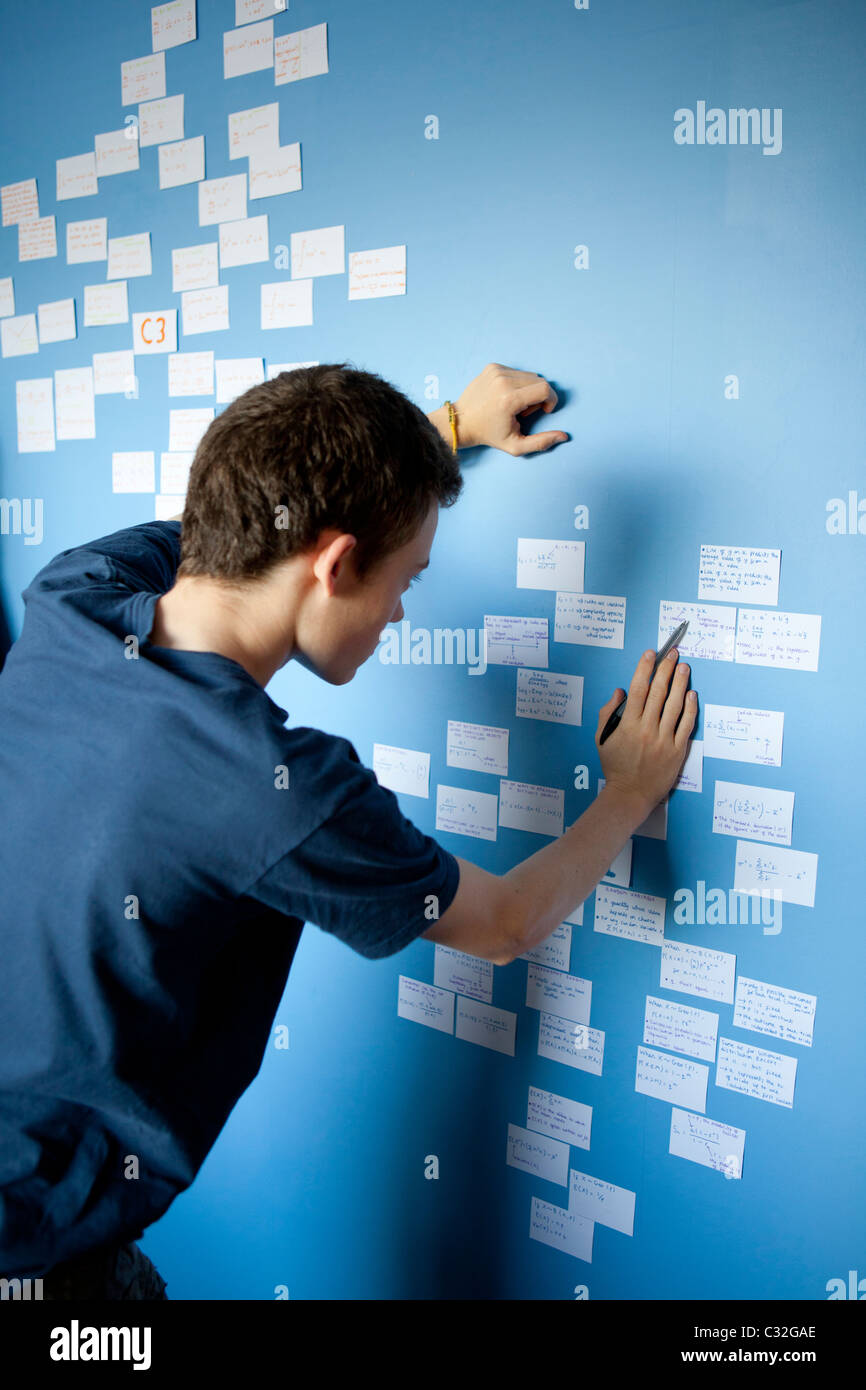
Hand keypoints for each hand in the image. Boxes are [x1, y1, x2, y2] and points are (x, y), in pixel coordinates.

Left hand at [453, 363, 568, 453]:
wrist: (461, 422)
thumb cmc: (488, 435)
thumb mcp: (515, 446)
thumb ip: (541, 443)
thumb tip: (564, 436)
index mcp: (509, 399)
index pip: (544, 389)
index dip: (550, 400)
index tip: (544, 411)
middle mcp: (502, 381)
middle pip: (539, 381)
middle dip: (539, 397)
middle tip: (524, 411)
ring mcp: (496, 371)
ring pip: (529, 375)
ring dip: (528, 389)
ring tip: (514, 405)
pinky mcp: (492, 367)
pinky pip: (516, 371)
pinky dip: (517, 383)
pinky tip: (505, 396)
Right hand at [595, 648, 696, 818]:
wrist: (630, 794)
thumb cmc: (615, 766)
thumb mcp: (602, 738)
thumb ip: (608, 713)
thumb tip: (621, 691)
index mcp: (628, 725)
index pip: (638, 689)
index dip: (645, 668)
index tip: (651, 654)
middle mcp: (646, 729)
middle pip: (658, 692)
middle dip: (666, 669)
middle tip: (672, 653)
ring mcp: (664, 740)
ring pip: (674, 705)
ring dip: (680, 683)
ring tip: (684, 667)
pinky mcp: (677, 751)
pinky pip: (686, 725)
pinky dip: (690, 708)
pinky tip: (692, 694)